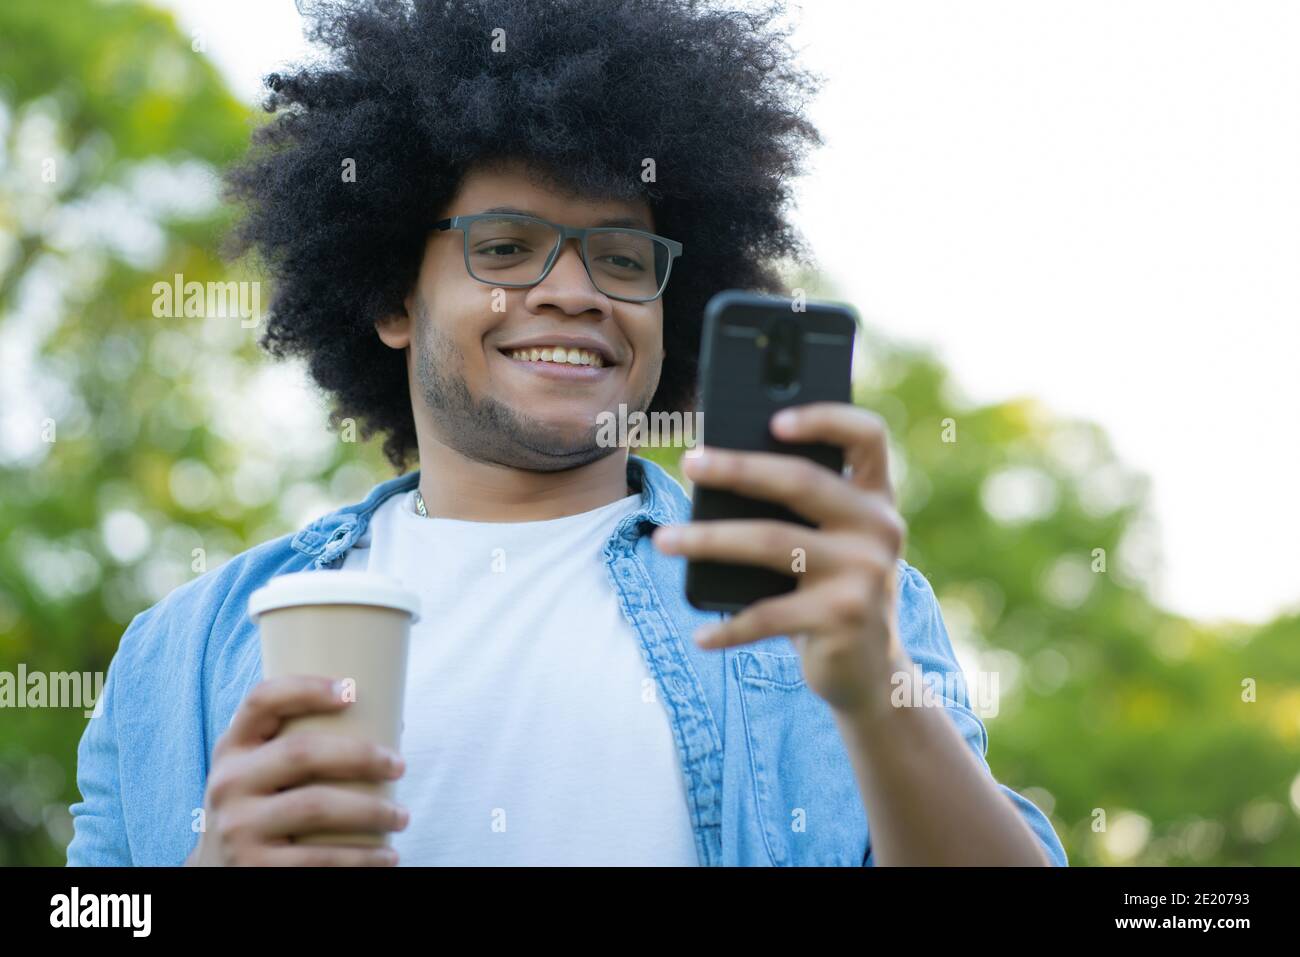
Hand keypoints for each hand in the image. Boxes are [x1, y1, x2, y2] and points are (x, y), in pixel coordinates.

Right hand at [186, 675, 408, 865]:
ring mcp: (237, 827)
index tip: (352, 691)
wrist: (219, 872)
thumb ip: (298, 746)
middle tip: (400, 766)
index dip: (306, 688)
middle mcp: (228, 783)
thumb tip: (390, 723)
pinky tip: (387, 856)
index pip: (262, 700)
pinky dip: (362, 858)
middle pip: (301, 752)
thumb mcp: (259, 771)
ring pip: (317, 806)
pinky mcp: (252, 867)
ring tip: (401, 816)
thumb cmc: (261, 807)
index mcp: (233, 747)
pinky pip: (319, 858)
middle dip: (362, 755)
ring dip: (372, 811)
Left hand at [652, 402, 909, 717]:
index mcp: (875, 497)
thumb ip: (795, 510)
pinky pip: (768, 615)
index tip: (774, 418)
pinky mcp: (843, 619)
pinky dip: (728, 627)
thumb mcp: (827, 543)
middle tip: (691, 462)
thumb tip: (713, 474)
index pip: (866, 436)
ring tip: (663, 540)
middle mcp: (879, 529)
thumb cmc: (829, 590)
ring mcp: (865, 574)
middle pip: (802, 482)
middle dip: (738, 469)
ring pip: (771, 542)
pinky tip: (700, 634)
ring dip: (708, 539)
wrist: (870, 671)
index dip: (825, 418)